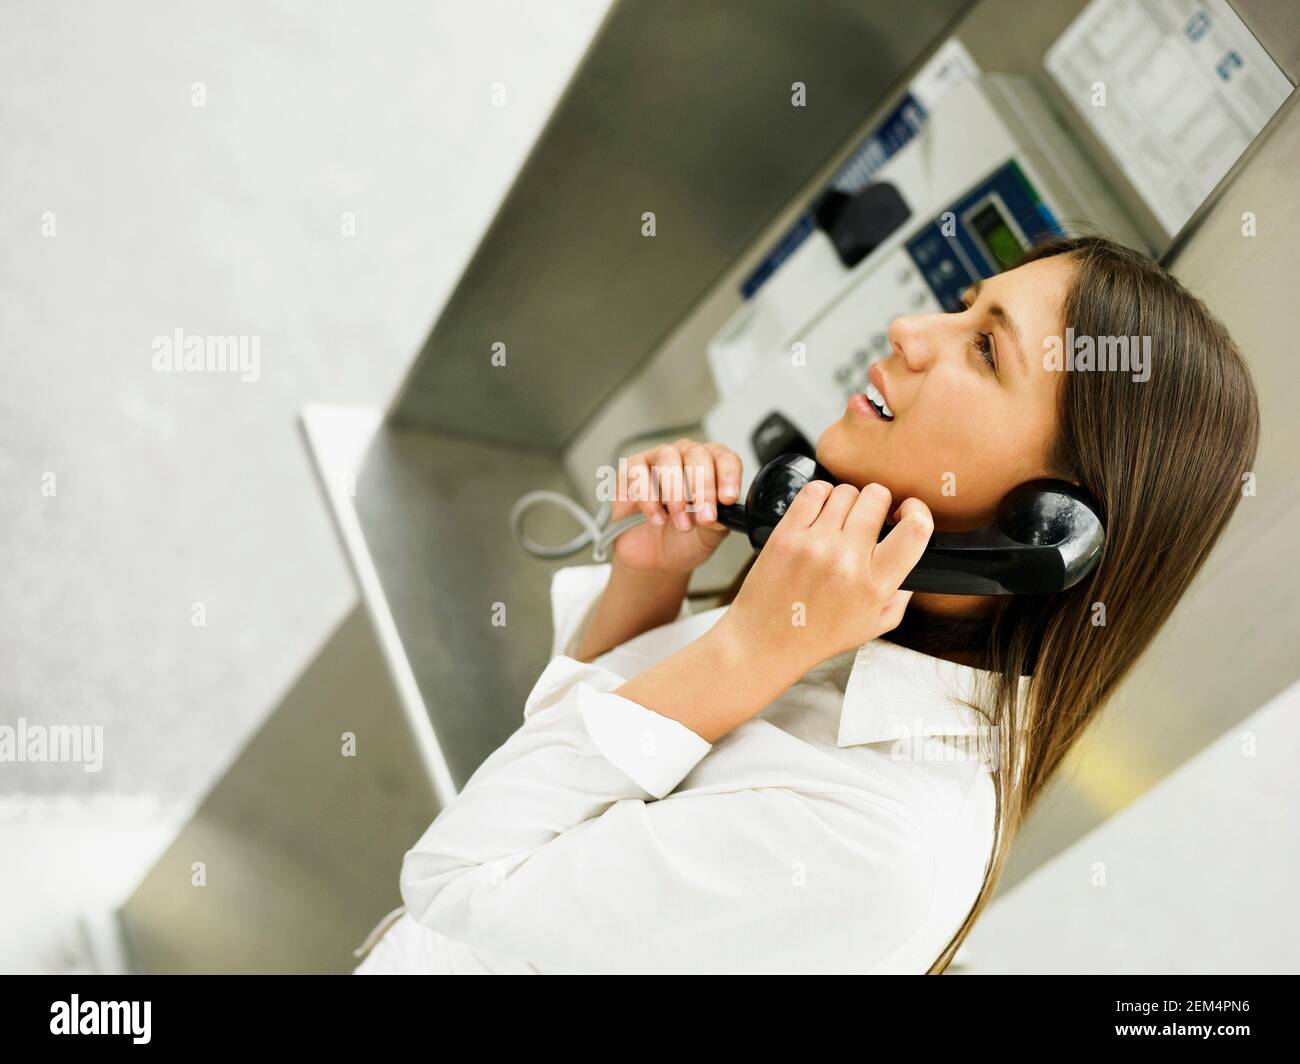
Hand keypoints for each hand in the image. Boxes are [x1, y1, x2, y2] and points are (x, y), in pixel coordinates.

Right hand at [609, 439, 741, 575]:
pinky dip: (648, 498)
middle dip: (702, 487)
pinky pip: (638, 472)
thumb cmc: (684, 540)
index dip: (728, 476)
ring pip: (667, 457)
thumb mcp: (708, 536)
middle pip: (696, 454)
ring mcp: (656, 459)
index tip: (727, 499)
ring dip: (675, 493)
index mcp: (712, 465)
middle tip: (704, 517)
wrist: (654, 559)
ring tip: (681, 523)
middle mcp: (685, 456)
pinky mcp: (630, 470)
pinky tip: (657, 518)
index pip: (725, 457)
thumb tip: (722, 512)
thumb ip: (718, 521)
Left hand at [715, 480, 933, 670]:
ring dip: (847, 502)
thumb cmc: (817, 635)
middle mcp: (847, 561)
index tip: (907, 513)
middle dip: (878, 504)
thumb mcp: (874, 626)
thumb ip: (901, 594)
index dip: (917, 511)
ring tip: (839, 523)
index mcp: (875, 586)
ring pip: (845, 491)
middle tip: (868, 520)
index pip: (916, 529)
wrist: (766, 642)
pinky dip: (820, 495)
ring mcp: (814, 545)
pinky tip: (819, 514)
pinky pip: (814, 491)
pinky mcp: (786, 534)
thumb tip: (912, 557)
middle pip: (877, 497)